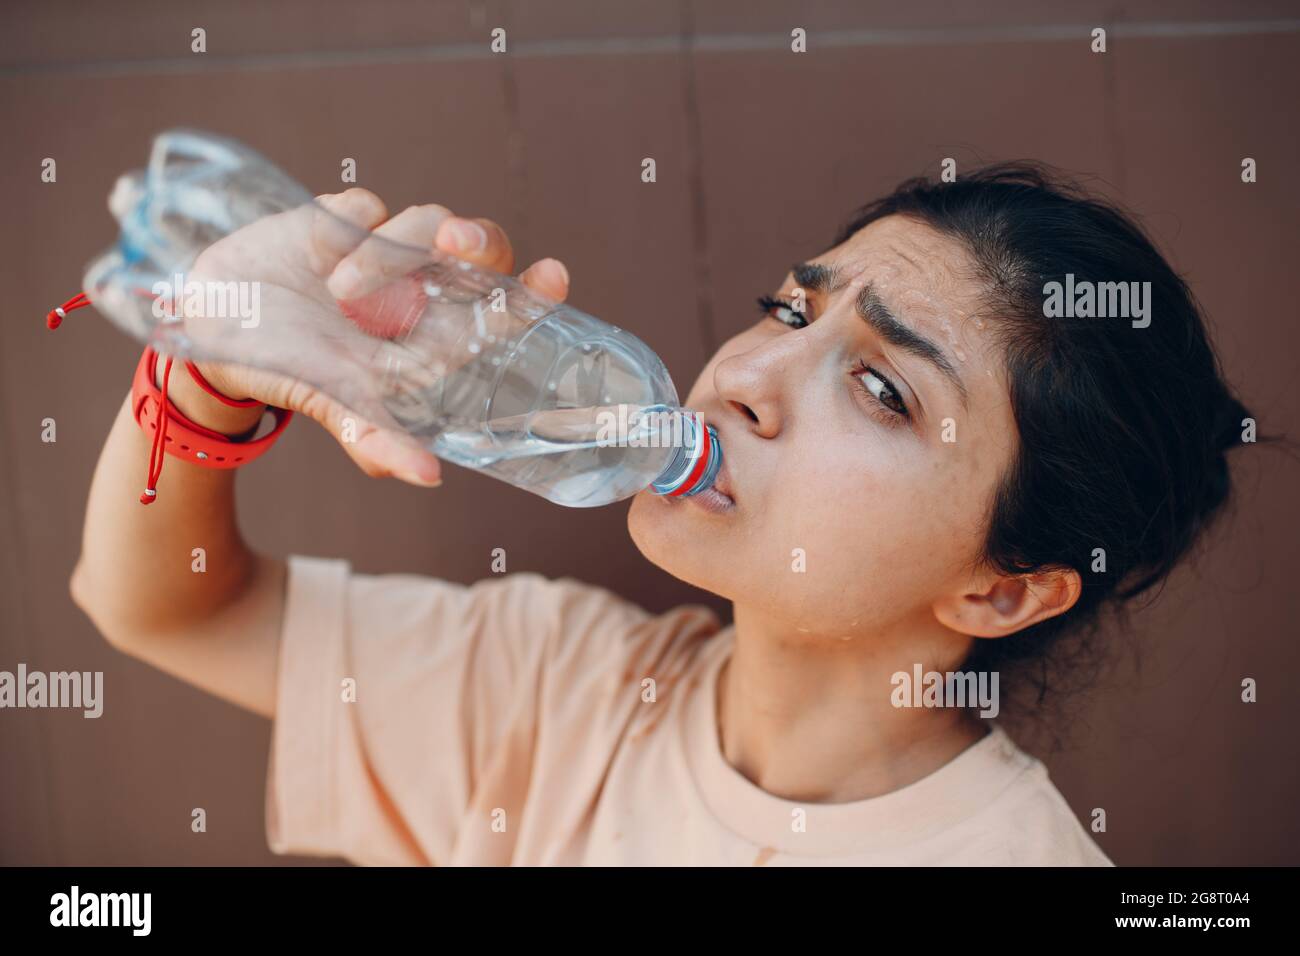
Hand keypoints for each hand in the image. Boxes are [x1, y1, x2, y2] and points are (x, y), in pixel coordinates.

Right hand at [168, 189, 569, 485]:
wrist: (213, 332)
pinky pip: (365, 206)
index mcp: (434, 337)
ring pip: (426, 223)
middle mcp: (422, 289)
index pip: (503, 312)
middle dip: (478, 242)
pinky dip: (344, 226)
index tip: (554, 276)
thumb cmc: (289, 375)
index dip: (534, 294)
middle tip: (452, 243)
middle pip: (481, 250)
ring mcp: (387, 249)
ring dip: (387, 255)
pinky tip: (316, 254)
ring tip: (338, 286)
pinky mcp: (345, 216)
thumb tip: (428, 477)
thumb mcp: (335, 409)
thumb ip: (377, 439)